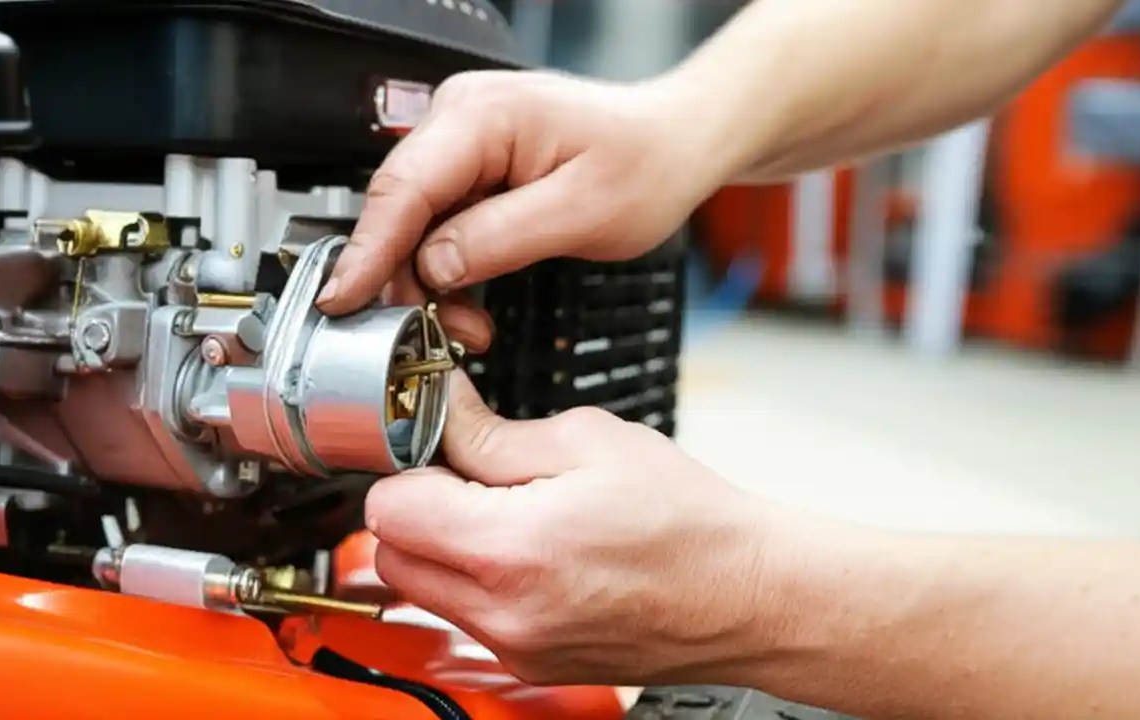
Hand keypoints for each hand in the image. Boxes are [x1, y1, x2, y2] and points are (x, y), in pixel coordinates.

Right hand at [316, 70, 720, 351]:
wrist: (675, 144)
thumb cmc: (646, 162)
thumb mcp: (580, 213)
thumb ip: (499, 238)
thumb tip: (434, 266)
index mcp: (482, 115)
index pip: (402, 188)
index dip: (368, 251)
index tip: (342, 300)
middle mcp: (461, 119)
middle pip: (398, 209)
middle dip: (403, 280)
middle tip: (423, 335)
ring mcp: (463, 143)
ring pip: (413, 225)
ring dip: (428, 285)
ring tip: (464, 328)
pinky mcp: (471, 170)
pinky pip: (437, 226)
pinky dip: (446, 272)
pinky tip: (467, 305)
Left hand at [363, 372, 780, 685]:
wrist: (750, 595)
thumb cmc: (688, 521)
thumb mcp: (589, 443)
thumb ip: (494, 432)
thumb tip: (441, 410)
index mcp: (509, 549)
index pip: (390, 509)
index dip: (409, 468)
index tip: (440, 452)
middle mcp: (501, 612)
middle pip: (391, 556)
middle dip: (416, 511)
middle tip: (471, 481)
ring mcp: (515, 647)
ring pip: (423, 591)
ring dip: (443, 549)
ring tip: (511, 516)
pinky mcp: (530, 665)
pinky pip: (468, 617)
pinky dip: (479, 583)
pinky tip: (534, 553)